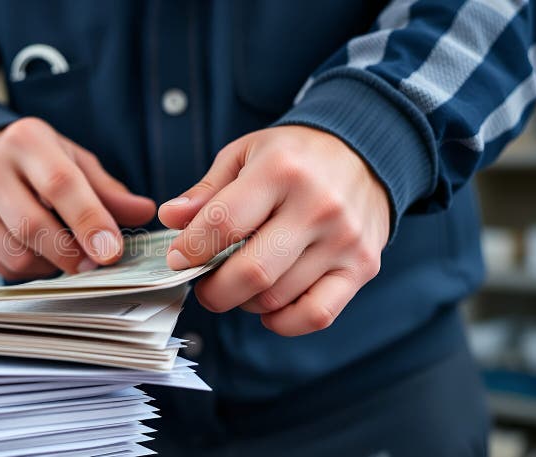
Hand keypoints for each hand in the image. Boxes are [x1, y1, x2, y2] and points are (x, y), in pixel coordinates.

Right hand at [0, 117, 155, 279]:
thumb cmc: (40, 165)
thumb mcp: (77, 163)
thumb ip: (110, 191)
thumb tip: (144, 212)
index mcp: (26, 140)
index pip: (60, 185)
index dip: (89, 221)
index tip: (111, 250)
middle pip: (34, 225)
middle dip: (72, 253)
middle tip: (97, 264)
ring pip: (20, 253)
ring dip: (54, 263)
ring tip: (68, 250)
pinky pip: (8, 268)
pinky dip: (35, 270)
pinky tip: (42, 252)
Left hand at [158, 126, 389, 335]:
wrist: (365, 152)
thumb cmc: (294, 156)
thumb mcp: (245, 155)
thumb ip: (206, 191)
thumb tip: (170, 218)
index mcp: (280, 170)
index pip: (222, 224)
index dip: (190, 250)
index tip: (178, 260)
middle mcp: (317, 205)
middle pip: (251, 272)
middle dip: (214, 290)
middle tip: (204, 284)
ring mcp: (344, 239)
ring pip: (277, 298)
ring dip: (245, 301)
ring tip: (240, 282)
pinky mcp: (363, 266)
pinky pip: (316, 315)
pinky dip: (284, 321)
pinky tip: (269, 306)